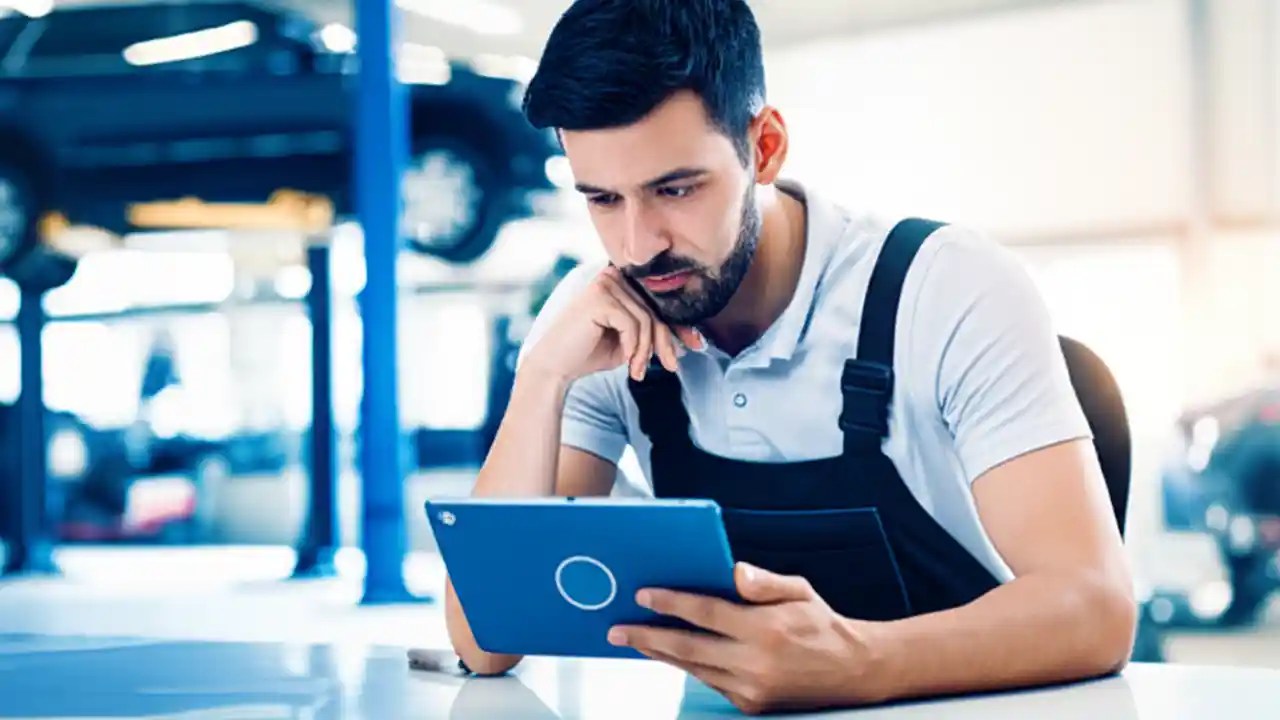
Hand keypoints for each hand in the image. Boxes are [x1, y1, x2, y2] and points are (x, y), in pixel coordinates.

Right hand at [520, 266, 703, 383]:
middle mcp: (612, 275)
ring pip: (646, 318)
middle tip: (668, 367)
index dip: (678, 323)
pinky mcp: (599, 296)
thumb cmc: (590, 352)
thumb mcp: (631, 342)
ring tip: (638, 371)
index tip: (696, 345)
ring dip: (646, 350)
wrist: (555, 367)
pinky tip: (627, 362)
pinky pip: (632, 323)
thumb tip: (692, 338)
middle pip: (655, 309)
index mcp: (620, 280)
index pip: (657, 301)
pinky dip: (634, 346)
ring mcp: (605, 282)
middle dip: (664, 342)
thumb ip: (653, 332)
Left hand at [608, 563, 886, 715]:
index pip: (705, 613)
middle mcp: (754, 662)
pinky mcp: (750, 705)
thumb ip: (763, 581)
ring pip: (692, 668)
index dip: (671, 603)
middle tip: (617, 629)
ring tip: (633, 640)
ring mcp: (750, 688)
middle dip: (646, 636)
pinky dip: (686, 666)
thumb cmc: (821, 624)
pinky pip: (708, 681)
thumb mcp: (799, 590)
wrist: (853, 671)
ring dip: (659, 653)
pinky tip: (669, 654)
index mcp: (765, 629)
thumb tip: (733, 571)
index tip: (643, 595)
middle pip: (687, 647)